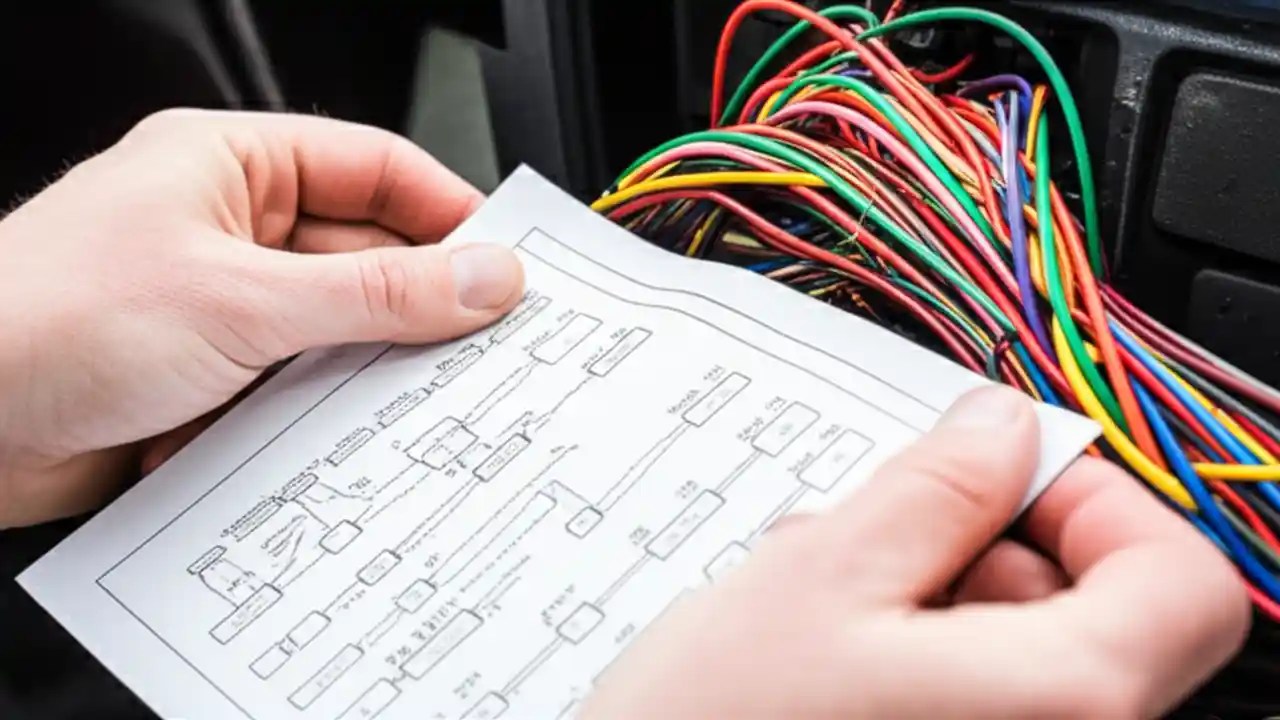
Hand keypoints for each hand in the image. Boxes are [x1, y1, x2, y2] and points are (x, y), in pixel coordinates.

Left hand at [0, 109, 523, 527]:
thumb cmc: (44, 319)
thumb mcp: (242, 298)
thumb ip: (376, 292)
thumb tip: (479, 276)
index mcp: (229, 165)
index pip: (375, 169)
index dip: (447, 211)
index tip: (503, 263)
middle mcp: (228, 230)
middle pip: (363, 255)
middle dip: (417, 303)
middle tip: (481, 343)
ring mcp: (222, 305)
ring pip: (337, 329)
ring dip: (369, 366)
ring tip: (410, 396)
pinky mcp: (213, 376)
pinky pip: (301, 385)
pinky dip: (324, 411)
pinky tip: (338, 432)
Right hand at [582, 387, 1250, 718]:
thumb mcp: (821, 579)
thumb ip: (936, 490)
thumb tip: (1002, 431)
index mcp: (1064, 708)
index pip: (1183, 583)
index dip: (1102, 505)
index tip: (1008, 476)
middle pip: (1102, 617)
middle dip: (995, 548)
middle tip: (885, 532)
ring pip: (1026, 655)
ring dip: (938, 596)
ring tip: (828, 598)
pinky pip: (978, 700)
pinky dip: (918, 653)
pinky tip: (828, 649)